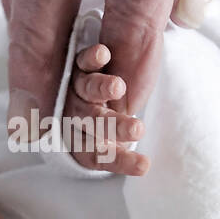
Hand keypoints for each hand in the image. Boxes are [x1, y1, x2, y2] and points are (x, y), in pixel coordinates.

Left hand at [63, 39, 148, 175]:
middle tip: (137, 129)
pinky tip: (103, 55)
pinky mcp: (79, 61)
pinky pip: (83, 60)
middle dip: (114, 127)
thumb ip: (122, 140)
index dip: (119, 160)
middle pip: (92, 122)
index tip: (143, 165)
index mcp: (86, 136)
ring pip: (87, 90)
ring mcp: (76, 86)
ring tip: (118, 86)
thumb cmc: (120, 105)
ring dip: (102, 89)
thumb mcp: (123, 127)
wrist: (122, 53)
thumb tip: (135, 159)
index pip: (96, 154)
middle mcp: (78, 113)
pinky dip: (92, 58)